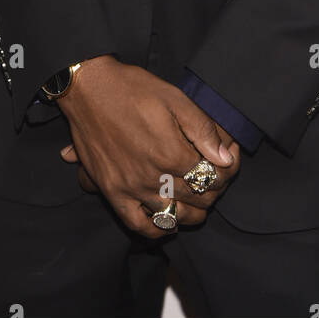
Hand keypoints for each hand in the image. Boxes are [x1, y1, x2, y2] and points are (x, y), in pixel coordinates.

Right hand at [55, 56, 241, 238]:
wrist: (88, 89)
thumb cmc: (133, 88)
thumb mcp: (175, 98)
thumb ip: (202, 130)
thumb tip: (225, 158)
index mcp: (171, 153)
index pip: (213, 177)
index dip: (228, 170)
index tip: (230, 157)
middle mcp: (153, 176)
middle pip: (197, 199)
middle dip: (214, 189)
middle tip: (216, 176)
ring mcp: (131, 188)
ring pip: (173, 216)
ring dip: (193, 213)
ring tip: (199, 199)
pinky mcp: (112, 192)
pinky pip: (138, 224)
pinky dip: (157, 229)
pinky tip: (169, 221)